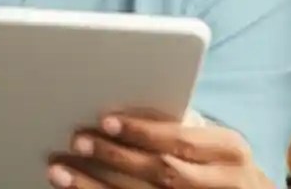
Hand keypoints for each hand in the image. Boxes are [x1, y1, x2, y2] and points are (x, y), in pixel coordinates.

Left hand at [48, 113, 272, 188]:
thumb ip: (181, 126)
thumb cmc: (222, 162)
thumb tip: (124, 110)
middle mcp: (221, 182)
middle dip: (114, 156)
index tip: (106, 120)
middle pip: (161, 172)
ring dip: (96, 185)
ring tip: (61, 171)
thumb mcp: (215, 141)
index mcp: (229, 150)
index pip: (181, 140)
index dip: (142, 131)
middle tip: (78, 140)